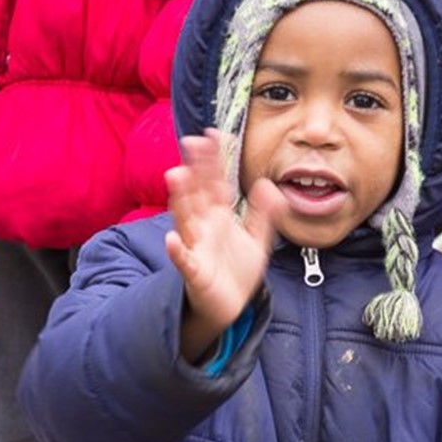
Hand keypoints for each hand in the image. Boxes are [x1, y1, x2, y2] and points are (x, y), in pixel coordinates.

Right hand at [163, 129, 284, 361]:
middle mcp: (203, 227)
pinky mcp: (195, 272)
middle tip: (191, 142)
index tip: (212, 134)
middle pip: (197, 193)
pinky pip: (184, 260)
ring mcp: (196, 247)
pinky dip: (177, 251)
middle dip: (195, 169)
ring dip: (181, 199)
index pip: (214, 182)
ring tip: (176, 175)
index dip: (213, 159)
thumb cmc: (237, 270)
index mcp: (218, 216)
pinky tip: (172, 239)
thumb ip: (263, 214)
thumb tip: (270, 185)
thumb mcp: (256, 239)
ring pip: (186, 220)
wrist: (231, 307)